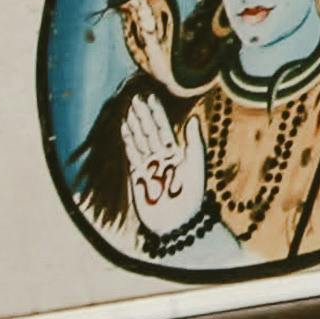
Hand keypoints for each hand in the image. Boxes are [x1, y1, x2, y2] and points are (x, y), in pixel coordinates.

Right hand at [112, 85, 206, 245]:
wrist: (177, 221)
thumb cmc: (190, 194)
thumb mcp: (195, 165)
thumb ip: (193, 141)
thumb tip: (193, 118)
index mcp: (176, 153)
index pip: (164, 128)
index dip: (157, 113)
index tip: (151, 97)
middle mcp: (161, 157)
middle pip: (149, 131)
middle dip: (143, 115)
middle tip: (136, 97)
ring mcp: (148, 166)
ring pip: (139, 140)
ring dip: (134, 125)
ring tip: (128, 109)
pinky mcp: (137, 176)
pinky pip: (131, 155)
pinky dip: (127, 142)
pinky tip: (124, 129)